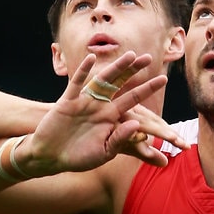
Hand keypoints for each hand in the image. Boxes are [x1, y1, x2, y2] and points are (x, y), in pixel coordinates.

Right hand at [20, 52, 181, 175]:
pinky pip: (76, 84)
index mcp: (110, 118)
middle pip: (120, 84)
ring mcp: (84, 102)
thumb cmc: (79, 158)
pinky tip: (91, 59)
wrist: (51, 157)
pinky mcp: (67, 102)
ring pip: (102, 80)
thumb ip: (120, 139)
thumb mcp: (103, 152)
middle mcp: (99, 106)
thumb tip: (137, 124)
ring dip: (115, 67)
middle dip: (134, 71)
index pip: (132, 100)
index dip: (146, 88)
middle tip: (148, 57)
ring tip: (129, 55)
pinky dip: (83, 71)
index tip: (163, 78)